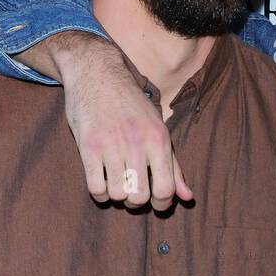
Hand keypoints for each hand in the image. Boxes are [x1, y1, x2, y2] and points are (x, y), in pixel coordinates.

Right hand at [40, 31, 195, 209]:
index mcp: (158, 139)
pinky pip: (95, 188)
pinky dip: (99, 192)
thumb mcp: (158, 129)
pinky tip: (102, 182)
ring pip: (117, 195)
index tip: (154, 200)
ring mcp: (110, 145)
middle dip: (136, 201)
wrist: (97, 72)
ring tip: (116, 182)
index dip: (161, 203)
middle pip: (140, 197)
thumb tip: (187, 198)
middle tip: (132, 190)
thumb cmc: (131, 104)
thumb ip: (173, 166)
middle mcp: (136, 143)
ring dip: (117, 195)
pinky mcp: (88, 146)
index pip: (165, 189)